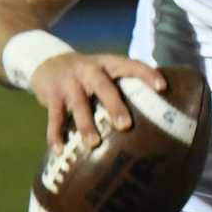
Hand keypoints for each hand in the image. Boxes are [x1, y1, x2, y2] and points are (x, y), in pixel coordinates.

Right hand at [29, 53, 166, 149]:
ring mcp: (69, 82)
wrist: (48, 61)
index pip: (131, 64)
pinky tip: (58, 150)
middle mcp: (90, 70)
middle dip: (115, 106)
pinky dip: (55, 134)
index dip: (147, 74)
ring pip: (78, 104)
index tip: (163, 87)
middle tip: (126, 126)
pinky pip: (54, 116)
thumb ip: (125, 84)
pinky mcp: (52, 95)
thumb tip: (158, 112)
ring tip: (94, 144)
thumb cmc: (89, 74)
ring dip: (86, 124)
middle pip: (104, 87)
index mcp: (109, 64)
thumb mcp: (106, 70)